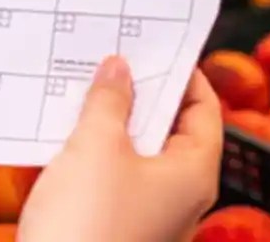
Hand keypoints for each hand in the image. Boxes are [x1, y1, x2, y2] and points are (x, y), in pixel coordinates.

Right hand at [19, 57, 222, 241]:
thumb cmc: (88, 224)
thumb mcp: (97, 146)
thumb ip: (110, 101)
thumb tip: (120, 69)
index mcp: (195, 173)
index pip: (203, 109)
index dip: (181, 74)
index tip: (154, 46)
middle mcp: (181, 197)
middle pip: (171, 131)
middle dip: (140, 95)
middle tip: (111, 59)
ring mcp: (150, 217)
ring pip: (138, 156)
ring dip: (112, 124)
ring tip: (83, 90)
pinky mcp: (118, 229)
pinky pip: (114, 180)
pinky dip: (96, 154)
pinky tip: (66, 136)